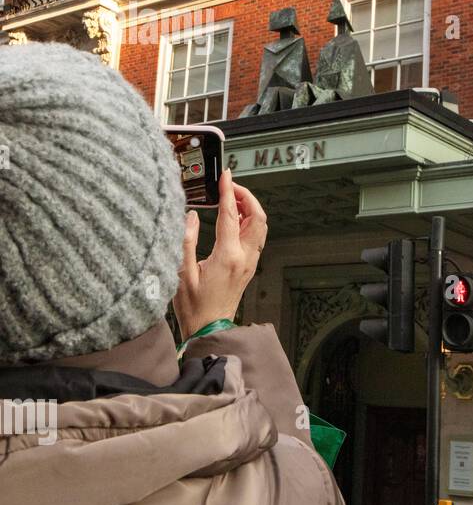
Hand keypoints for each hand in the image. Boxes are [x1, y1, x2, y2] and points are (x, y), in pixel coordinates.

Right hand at [173, 170, 267, 338]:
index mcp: (228, 256)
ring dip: (250, 208)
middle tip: (230, 186)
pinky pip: (255, 237)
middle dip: (247, 196)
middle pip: (257, 217)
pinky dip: (249, 221)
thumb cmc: (194, 306)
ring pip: (260, 226)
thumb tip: (192, 215)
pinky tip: (235, 218)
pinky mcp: (249, 267)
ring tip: (232, 198)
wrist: (209, 329)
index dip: (228, 191)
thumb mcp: (182, 273)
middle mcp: (244, 257)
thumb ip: (186, 240)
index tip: (226, 175)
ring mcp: (250, 263)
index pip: (231, 215)